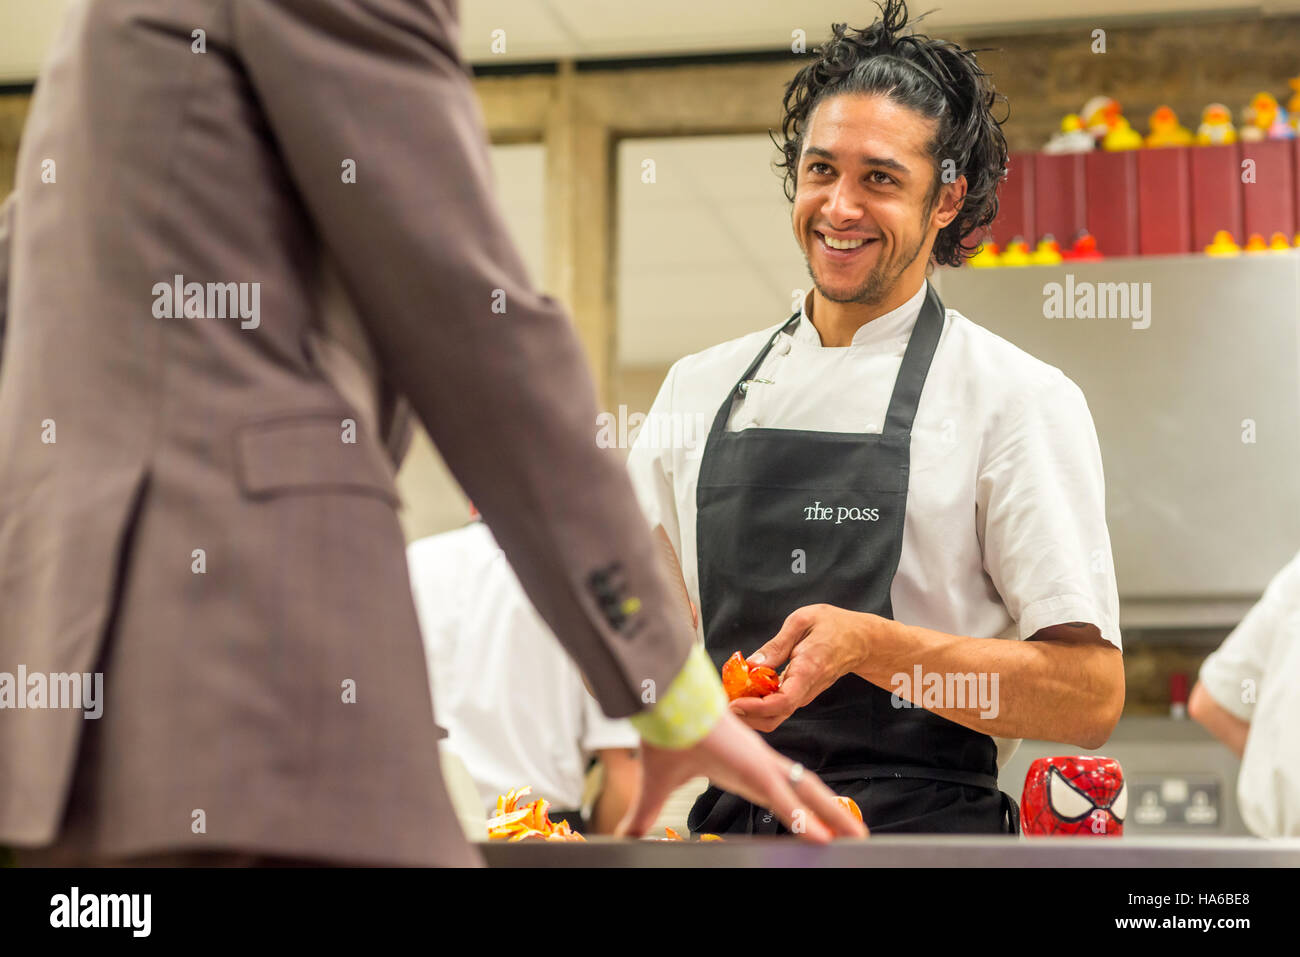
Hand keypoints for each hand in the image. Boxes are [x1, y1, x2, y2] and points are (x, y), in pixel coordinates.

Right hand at [617, 710, 867, 840]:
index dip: (804, 811)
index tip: (822, 829)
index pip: (782, 794)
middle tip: (858, 834)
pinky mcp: (751, 768)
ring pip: (804, 795)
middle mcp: (759, 766)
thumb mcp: (655, 787)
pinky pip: (781, 797)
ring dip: (832, 818)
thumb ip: (644, 814)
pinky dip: (802, 817)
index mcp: (744, 770)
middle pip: (804, 792)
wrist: (657, 699)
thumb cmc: (661, 731)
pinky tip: (822, 836)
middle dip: (832, 814)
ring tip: (858, 837)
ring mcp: (759, 765)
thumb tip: (625, 839)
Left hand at [730, 604, 875, 732]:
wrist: (861, 640)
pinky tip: (742, 688)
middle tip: (720, 700)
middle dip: (744, 716)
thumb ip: (777, 643)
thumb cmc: (834, 626)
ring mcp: (803, 694)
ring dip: (748, 711)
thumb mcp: (803, 621)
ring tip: (727, 692)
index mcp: (808, 670)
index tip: (733, 702)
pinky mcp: (799, 694)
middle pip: (773, 718)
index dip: (754, 708)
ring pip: (773, 716)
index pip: (781, 702)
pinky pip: (776, 706)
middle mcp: (805, 689)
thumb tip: (752, 663)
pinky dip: (756, 703)